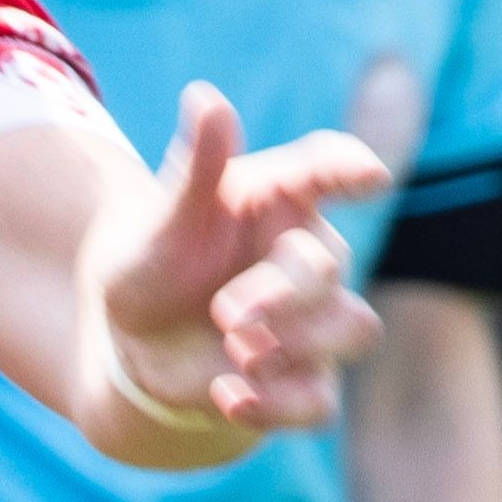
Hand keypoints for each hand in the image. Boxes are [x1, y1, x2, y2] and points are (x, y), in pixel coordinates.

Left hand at [90, 82, 379, 451]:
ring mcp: (312, 320)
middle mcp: (304, 255)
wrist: (133, 338)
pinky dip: (280, 405)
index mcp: (277, 198)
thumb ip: (195, 168)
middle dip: (286, 293)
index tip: (368, 178)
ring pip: (354, 329)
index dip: (350, 169)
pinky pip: (320, 400)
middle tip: (227, 313)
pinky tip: (227, 397)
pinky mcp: (301, 377)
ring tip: (237, 352)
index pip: (326, 167)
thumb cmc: (154, 260)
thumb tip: (206, 97)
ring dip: (301, 344)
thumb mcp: (161, 219)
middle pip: (329, 268)